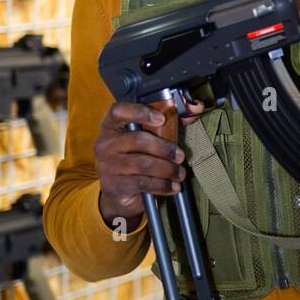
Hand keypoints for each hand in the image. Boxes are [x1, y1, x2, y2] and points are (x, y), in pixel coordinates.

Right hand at [94, 99, 204, 227]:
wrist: (118, 191)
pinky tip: (172, 186)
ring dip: (167, 169)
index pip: (118, 111)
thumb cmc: (135, 157)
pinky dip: (162, 185)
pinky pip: (143, 183)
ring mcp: (107, 165)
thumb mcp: (147, 138)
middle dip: (165, 148)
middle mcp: (105, 144)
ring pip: (143, 164)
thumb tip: (194, 108)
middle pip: (138, 140)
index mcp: (111, 126)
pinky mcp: (113, 185)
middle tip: (180, 156)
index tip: (161, 118)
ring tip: (180, 173)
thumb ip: (169, 121)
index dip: (140, 111)